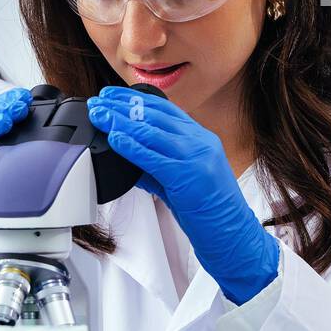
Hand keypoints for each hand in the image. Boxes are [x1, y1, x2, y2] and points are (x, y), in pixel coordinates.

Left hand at [86, 86, 279, 304]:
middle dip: (122, 106)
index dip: (135, 99)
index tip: (112, 95)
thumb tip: (127, 154)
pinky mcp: (188, 176)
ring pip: (151, 131)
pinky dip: (131, 146)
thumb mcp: (181, 177)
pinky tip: (115, 139)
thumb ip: (156, 164)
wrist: (232, 235)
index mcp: (201, 138)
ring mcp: (196, 157)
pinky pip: (154, 157)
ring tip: (99, 115)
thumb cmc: (208, 209)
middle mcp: (200, 142)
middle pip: (155, 115)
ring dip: (120, 121)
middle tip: (98, 101)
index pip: (164, 109)